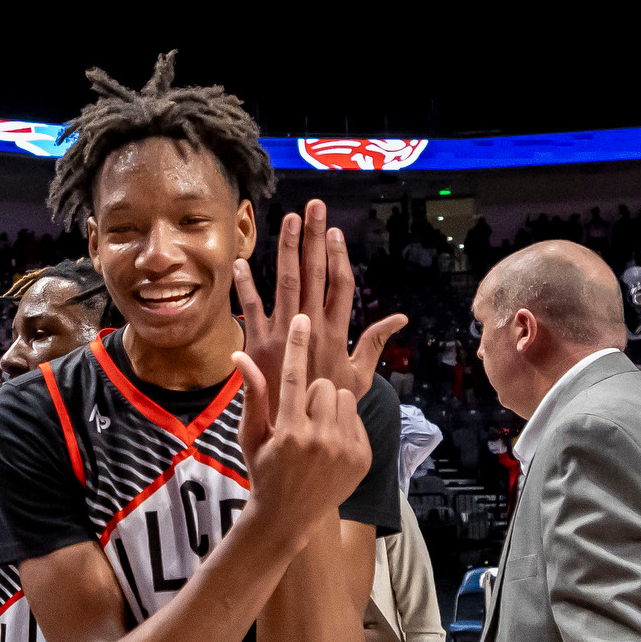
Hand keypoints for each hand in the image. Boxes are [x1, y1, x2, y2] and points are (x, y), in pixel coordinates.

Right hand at [232, 313, 369, 539]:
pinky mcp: (362, 458)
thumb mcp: (251, 435)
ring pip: (344, 398)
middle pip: (325, 386)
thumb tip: (240, 355)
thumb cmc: (263, 469)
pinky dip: (344, 425)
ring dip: (330, 407)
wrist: (287, 516)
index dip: (297, 345)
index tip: (302, 318)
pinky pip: (356, 418)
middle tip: (300, 417)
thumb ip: (252, 394)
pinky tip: (328, 447)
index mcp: (289, 433)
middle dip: (313, 394)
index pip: (295, 378)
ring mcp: (345, 451)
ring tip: (315, 430)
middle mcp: (320, 441)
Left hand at [233, 199, 406, 401]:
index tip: (335, 231)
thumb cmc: (329, 404)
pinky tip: (240, 262)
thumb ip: (375, 344)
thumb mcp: (359, 377)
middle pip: (314, 274)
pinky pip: (250, 310)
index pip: (340, 286)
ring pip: (285, 283)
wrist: (296, 433)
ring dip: (286, 249)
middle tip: (315, 208)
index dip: (338, 256)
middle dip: (314, 239)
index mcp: (336, 334)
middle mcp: (310, 329)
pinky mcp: (258, 345)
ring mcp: (283, 334)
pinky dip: (245, 286)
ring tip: (288, 220)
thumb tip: (400, 319)